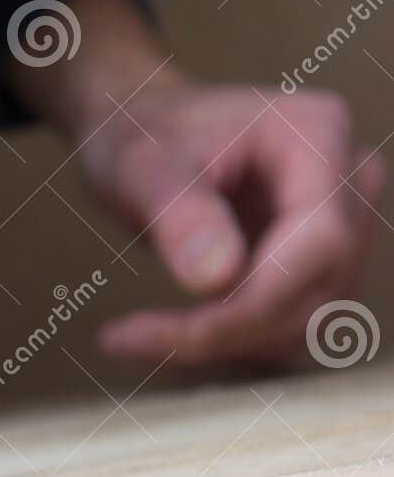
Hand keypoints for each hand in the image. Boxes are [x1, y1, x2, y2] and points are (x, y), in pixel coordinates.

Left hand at [77, 77, 383, 366]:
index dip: (247, 306)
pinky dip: (230, 340)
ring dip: (225, 342)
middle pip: (317, 289)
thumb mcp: (141, 167)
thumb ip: (180, 215)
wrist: (145, 134)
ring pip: (308, 318)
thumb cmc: (142, 136)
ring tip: (137, 333)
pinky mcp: (320, 262)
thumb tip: (217, 278)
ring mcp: (345, 224)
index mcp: (317, 136)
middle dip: (226, 331)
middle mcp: (350, 180)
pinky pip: (290, 323)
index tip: (155, 334)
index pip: (318, 245)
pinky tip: (168, 331)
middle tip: (126, 338)